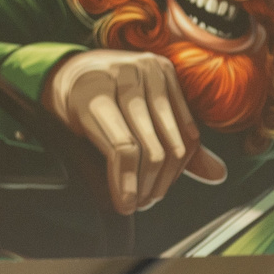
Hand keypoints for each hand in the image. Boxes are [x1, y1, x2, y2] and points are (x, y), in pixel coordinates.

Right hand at [44, 50, 227, 214]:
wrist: (55, 79)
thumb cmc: (103, 100)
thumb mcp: (143, 114)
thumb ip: (179, 141)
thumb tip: (218, 174)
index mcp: (164, 73)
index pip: (188, 135)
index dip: (177, 174)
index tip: (158, 193)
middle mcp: (146, 70)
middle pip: (170, 144)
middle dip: (159, 184)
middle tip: (144, 202)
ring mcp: (120, 79)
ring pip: (148, 148)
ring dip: (142, 186)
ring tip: (133, 202)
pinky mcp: (93, 96)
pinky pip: (121, 148)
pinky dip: (124, 180)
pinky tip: (122, 198)